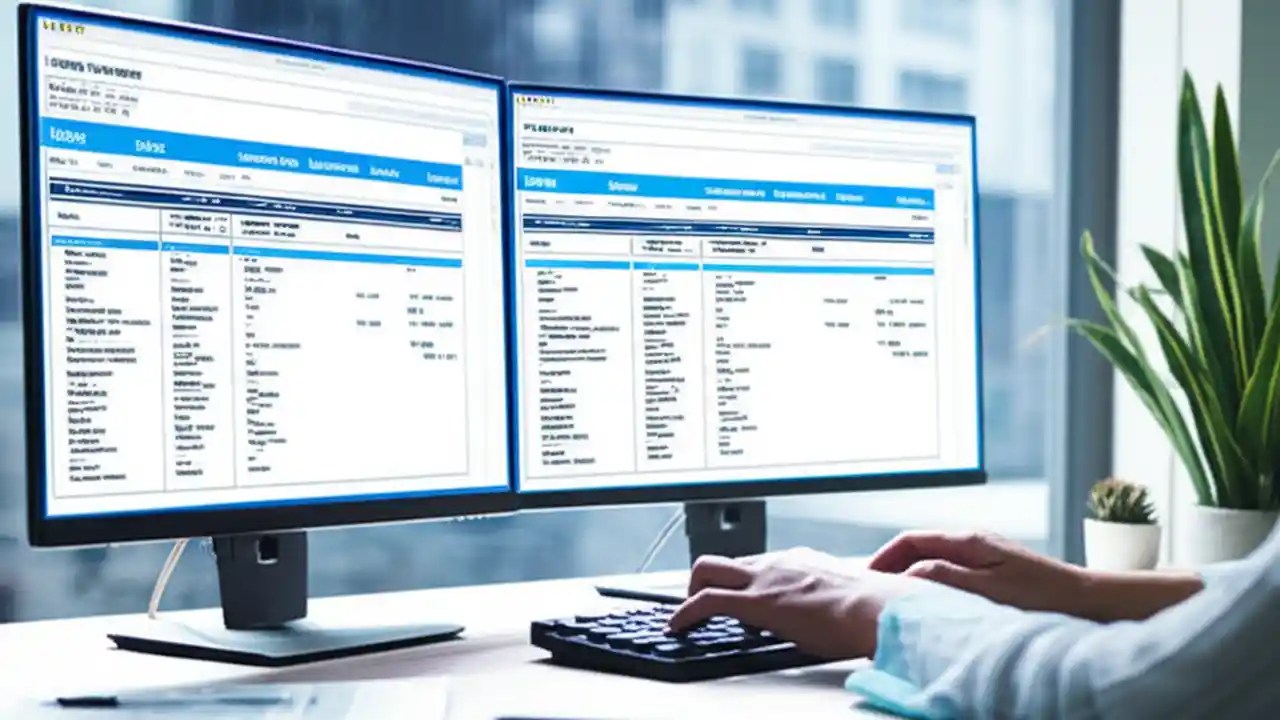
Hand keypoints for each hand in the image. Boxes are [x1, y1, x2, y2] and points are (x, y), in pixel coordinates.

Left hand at [667, 548, 927, 659]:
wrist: (877, 610)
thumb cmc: (872, 610)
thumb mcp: (843, 598)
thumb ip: (824, 599)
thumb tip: (826, 619)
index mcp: (800, 560)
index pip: (757, 564)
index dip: (741, 582)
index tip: (737, 596)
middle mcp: (778, 562)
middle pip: (724, 560)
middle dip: (705, 579)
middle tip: (701, 602)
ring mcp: (765, 578)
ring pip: (708, 570)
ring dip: (693, 592)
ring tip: (687, 617)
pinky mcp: (755, 601)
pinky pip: (706, 600)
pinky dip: (686, 613)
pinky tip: (678, 627)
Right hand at [868, 531, 1092, 617]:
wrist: (1082, 598)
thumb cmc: (1039, 596)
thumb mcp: (986, 589)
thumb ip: (945, 576)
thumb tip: (908, 572)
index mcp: (968, 540)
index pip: (911, 540)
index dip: (885, 557)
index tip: (867, 577)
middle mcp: (973, 539)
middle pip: (919, 544)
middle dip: (892, 562)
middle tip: (874, 587)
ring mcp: (983, 550)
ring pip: (933, 555)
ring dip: (910, 570)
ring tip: (895, 593)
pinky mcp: (993, 564)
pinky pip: (948, 565)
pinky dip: (929, 576)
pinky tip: (929, 596)